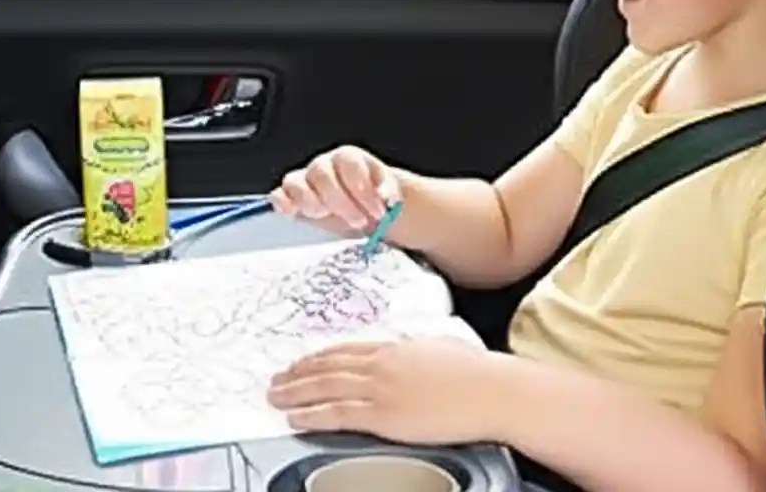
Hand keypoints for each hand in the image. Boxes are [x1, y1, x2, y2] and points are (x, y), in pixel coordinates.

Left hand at [266, 337, 503, 445]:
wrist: (490, 390)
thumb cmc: (475, 373)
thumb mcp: (439, 349)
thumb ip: (415, 352)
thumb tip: (408, 355)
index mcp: (393, 348)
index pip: (344, 350)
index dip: (316, 357)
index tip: (301, 362)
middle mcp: (380, 365)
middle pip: (327, 366)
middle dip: (297, 373)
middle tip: (276, 378)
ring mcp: (380, 389)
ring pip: (325, 388)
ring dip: (295, 392)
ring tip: (275, 396)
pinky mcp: (384, 415)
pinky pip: (337, 414)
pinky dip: (311, 414)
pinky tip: (295, 417)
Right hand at [269, 145, 401, 231]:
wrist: (367, 211)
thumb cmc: (374, 201)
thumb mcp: (388, 195)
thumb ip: (388, 193)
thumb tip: (385, 197)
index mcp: (347, 159)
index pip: (348, 163)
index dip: (362, 187)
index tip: (379, 209)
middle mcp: (323, 166)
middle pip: (322, 174)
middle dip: (341, 201)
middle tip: (359, 220)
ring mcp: (305, 181)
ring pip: (296, 181)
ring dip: (311, 202)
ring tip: (327, 216)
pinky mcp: (292, 199)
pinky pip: (279, 195)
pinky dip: (283, 203)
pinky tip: (293, 212)